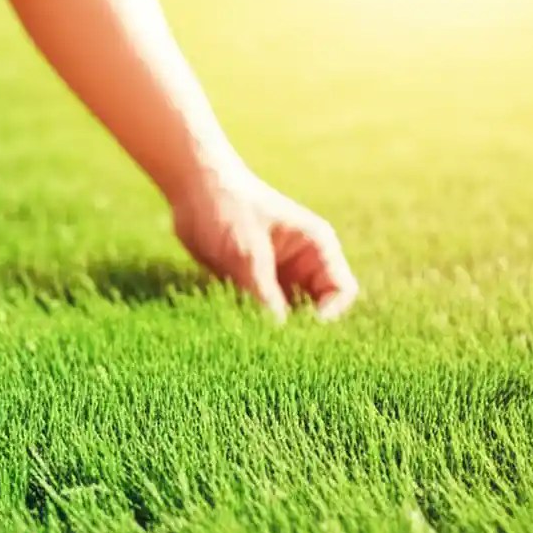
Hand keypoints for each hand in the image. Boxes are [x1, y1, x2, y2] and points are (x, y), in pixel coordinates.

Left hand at [171, 165, 358, 321]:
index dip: (327, 316)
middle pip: (314, 310)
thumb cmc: (227, 207)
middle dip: (297, 328)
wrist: (192, 188)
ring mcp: (277, 276)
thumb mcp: (247, 252)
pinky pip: (258, 312)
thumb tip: (278, 335)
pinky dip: (249, 322)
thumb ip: (264, 294)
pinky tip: (232, 325)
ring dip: (269, 328)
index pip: (340, 291)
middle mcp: (302, 265)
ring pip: (284, 316)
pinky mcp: (252, 284)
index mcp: (316, 247)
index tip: (300, 332)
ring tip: (248, 336)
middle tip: (272, 344)